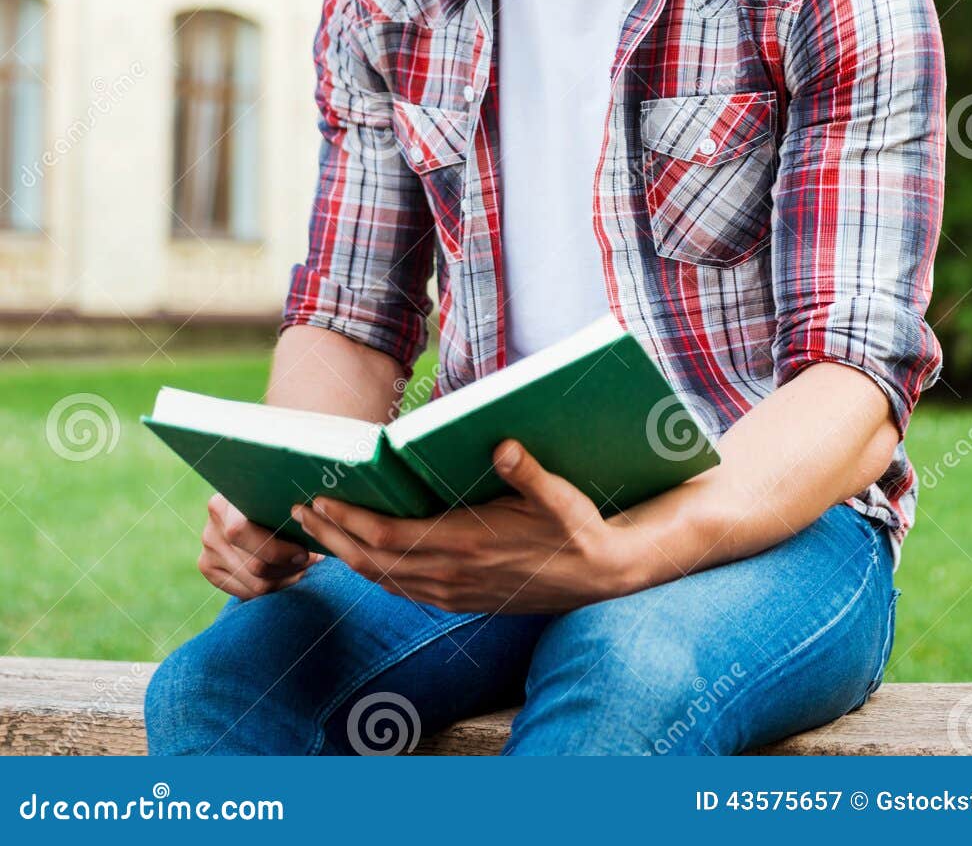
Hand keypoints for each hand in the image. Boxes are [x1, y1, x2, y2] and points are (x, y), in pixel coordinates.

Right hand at [199, 493, 323, 599]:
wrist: (240, 506)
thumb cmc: (267, 499)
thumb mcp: (273, 498)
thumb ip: (285, 510)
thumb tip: (316, 526)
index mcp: (224, 504)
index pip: (241, 533)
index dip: (277, 549)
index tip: (305, 551)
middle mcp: (211, 529)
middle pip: (254, 565)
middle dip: (289, 567)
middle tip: (310, 561)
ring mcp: (207, 551)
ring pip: (255, 583)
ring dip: (285, 579)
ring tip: (302, 567)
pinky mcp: (208, 569)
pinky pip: (246, 593)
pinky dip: (272, 588)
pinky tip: (286, 576)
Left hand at [290, 439, 638, 613]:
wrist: (602, 576)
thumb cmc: (579, 529)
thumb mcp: (562, 497)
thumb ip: (530, 473)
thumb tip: (502, 445)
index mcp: (467, 546)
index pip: (388, 539)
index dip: (349, 520)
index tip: (319, 496)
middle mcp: (452, 576)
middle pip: (371, 562)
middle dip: (330, 536)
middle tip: (295, 509)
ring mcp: (453, 593)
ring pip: (381, 580)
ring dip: (344, 555)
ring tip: (315, 528)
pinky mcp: (458, 599)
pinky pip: (400, 589)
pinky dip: (370, 571)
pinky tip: (358, 554)